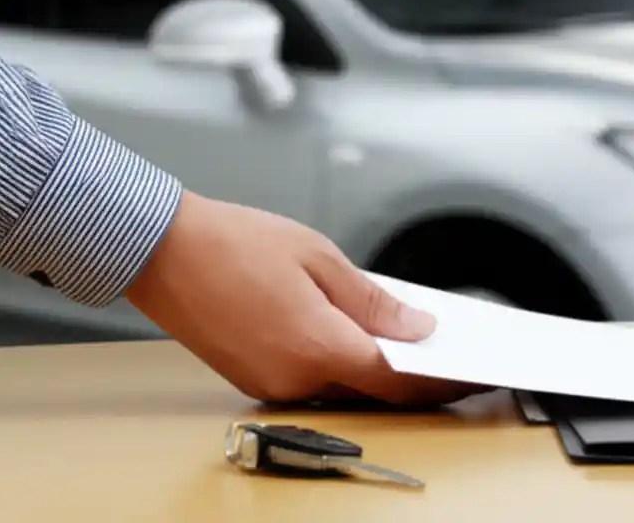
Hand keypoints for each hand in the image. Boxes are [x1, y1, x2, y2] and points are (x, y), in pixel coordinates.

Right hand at [126, 191, 486, 404]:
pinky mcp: (255, 379)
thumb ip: (374, 302)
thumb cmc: (235, 244)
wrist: (161, 251)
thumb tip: (418, 328)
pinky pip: (314, 380)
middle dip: (418, 375)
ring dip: (381, 370)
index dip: (442, 380)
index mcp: (318, 347)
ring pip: (344, 387)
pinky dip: (345, 364)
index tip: (473, 371)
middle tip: (456, 355)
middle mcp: (294, 378)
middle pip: (374, 390)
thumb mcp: (321, 259)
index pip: (398, 381)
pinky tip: (365, 338)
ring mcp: (271, 384)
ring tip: (419, 342)